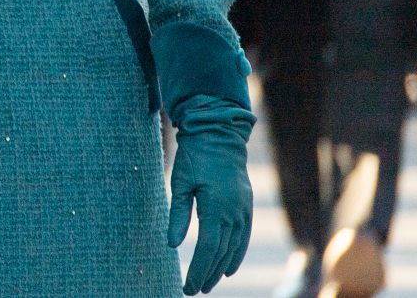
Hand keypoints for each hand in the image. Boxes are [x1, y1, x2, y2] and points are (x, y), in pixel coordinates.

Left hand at [167, 103, 253, 294]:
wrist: (219, 134)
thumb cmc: (195, 156)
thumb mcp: (180, 183)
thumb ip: (177, 215)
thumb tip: (171, 244)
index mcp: (216, 208)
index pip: (207, 249)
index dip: (198, 270)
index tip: (188, 286)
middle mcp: (234, 214)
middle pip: (221, 253)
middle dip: (207, 274)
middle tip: (194, 290)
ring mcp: (243, 211)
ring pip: (234, 248)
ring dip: (221, 268)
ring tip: (209, 283)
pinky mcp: (246, 207)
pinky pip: (242, 237)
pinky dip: (236, 254)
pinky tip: (228, 267)